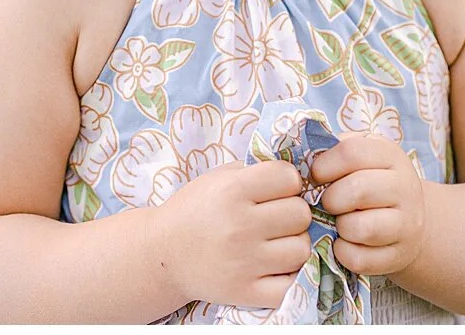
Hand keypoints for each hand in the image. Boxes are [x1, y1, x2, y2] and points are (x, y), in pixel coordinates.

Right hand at [154, 160, 312, 309]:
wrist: (163, 254)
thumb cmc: (194, 210)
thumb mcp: (216, 178)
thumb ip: (254, 171)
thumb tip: (294, 175)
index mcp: (232, 191)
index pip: (288, 177)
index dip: (287, 182)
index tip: (275, 191)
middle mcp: (239, 225)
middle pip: (300, 213)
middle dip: (292, 213)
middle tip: (275, 219)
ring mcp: (244, 262)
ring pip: (301, 249)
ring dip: (293, 245)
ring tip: (275, 243)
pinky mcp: (246, 292)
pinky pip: (291, 286)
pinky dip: (290, 278)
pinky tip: (276, 268)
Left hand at [309, 134, 427, 278]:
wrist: (406, 222)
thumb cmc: (369, 184)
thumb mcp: (360, 160)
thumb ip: (332, 153)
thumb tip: (297, 160)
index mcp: (391, 156)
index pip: (352, 152)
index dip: (324, 165)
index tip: (316, 176)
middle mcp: (405, 188)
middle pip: (358, 190)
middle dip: (331, 199)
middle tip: (327, 203)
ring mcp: (406, 224)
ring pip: (362, 228)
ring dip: (339, 227)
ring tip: (338, 223)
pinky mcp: (399, 256)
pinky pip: (360, 259)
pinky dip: (343, 253)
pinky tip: (343, 243)